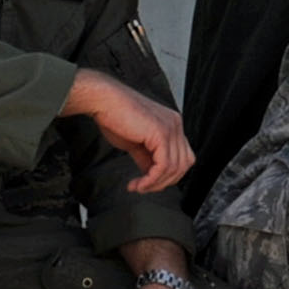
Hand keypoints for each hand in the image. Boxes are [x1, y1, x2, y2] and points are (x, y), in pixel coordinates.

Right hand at [62, 69, 192, 195]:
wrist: (104, 101)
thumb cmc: (115, 116)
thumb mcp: (136, 142)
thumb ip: (147, 157)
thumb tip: (151, 174)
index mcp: (172, 124)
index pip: (183, 157)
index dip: (168, 175)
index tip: (148, 183)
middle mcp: (175, 124)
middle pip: (184, 164)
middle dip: (164, 182)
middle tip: (144, 188)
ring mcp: (171, 127)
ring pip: (175, 168)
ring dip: (156, 183)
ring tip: (138, 186)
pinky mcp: (161, 133)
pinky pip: (164, 165)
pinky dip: (152, 179)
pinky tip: (139, 183)